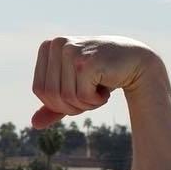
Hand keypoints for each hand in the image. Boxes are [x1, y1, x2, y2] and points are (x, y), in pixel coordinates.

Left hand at [31, 35, 155, 128]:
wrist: (136, 60)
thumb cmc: (100, 74)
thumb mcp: (73, 89)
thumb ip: (53, 105)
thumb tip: (35, 124)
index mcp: (47, 47)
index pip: (39, 90)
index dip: (57, 103)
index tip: (77, 96)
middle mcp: (57, 45)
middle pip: (51, 94)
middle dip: (71, 106)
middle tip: (90, 97)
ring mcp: (71, 51)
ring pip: (66, 97)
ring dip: (85, 104)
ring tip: (99, 91)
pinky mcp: (86, 62)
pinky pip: (82, 96)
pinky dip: (95, 101)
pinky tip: (106, 87)